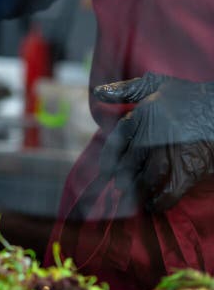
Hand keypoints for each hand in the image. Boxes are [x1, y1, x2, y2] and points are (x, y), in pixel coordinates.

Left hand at [94, 72, 213, 210]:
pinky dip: (160, 201)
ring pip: (147, 178)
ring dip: (137, 191)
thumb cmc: (190, 95)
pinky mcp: (190, 167)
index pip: (117, 140)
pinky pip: (170, 190)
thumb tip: (98, 92)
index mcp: (143, 115)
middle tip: (119, 188)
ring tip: (133, 200)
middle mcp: (153, 134)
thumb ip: (127, 90)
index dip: (109, 158)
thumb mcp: (158, 84)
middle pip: (130, 162)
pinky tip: (153, 206)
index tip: (105, 171)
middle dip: (122, 178)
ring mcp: (172, 152)